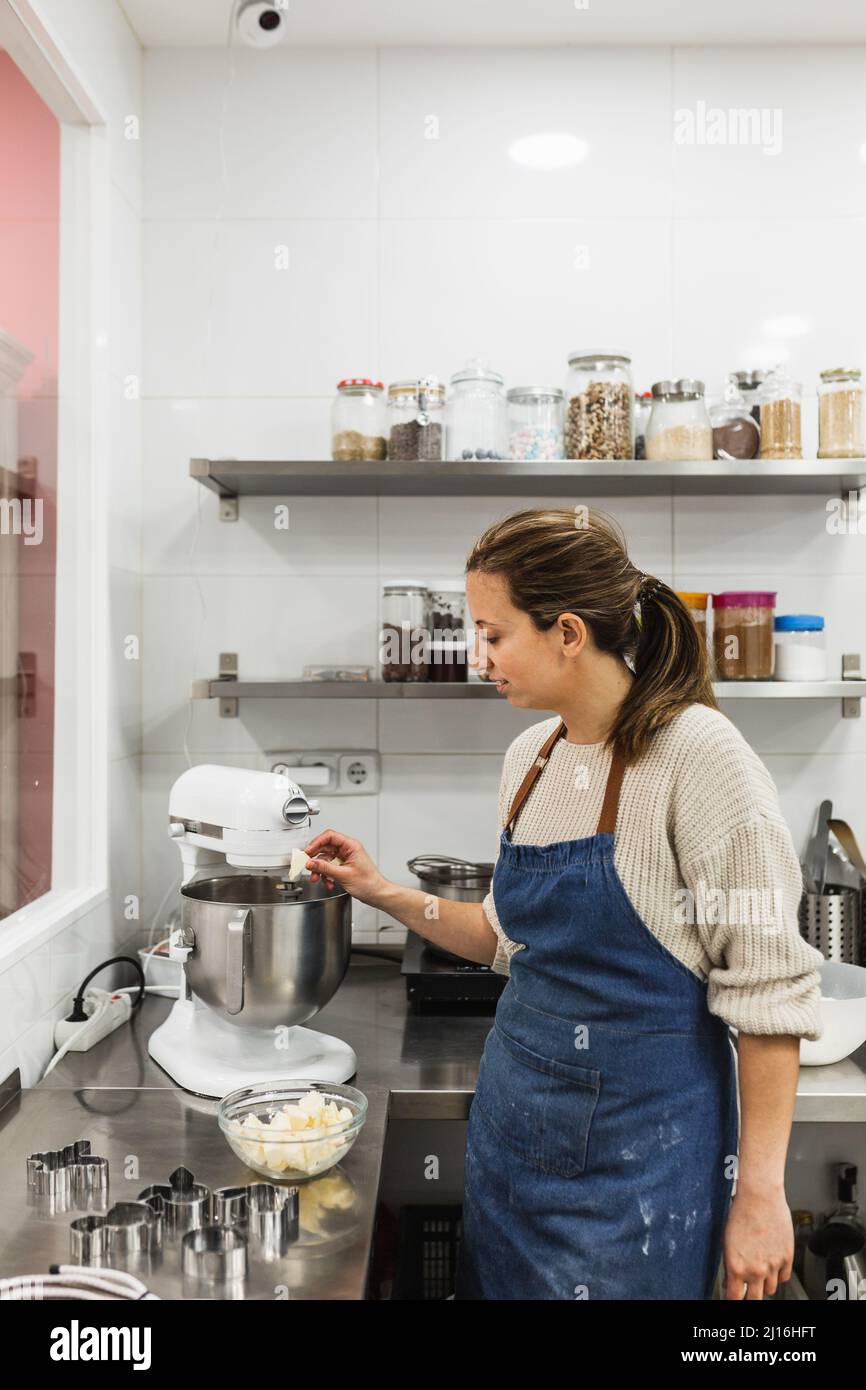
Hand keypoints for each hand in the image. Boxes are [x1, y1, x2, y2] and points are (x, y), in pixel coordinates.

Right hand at [302, 830, 389, 906]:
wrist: (377, 894)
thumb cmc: (369, 883)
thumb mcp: (344, 875)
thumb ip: (325, 868)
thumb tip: (311, 862)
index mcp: (351, 846)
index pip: (330, 836)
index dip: (316, 842)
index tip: (308, 852)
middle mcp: (347, 850)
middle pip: (325, 848)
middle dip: (316, 858)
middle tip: (307, 865)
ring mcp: (345, 858)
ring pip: (326, 859)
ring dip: (320, 870)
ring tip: (317, 878)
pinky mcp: (343, 867)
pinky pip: (329, 867)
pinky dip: (326, 875)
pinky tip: (328, 883)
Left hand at [722, 1185, 793, 1299]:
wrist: (760, 1197)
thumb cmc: (740, 1213)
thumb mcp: (727, 1242)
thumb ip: (731, 1265)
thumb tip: (731, 1280)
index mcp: (736, 1267)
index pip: (735, 1297)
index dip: (733, 1298)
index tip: (733, 1297)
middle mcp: (755, 1270)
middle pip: (754, 1299)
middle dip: (749, 1296)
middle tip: (746, 1290)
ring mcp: (773, 1266)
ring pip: (770, 1290)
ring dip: (764, 1284)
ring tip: (760, 1273)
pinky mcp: (787, 1258)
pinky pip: (783, 1277)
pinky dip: (778, 1275)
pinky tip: (772, 1266)